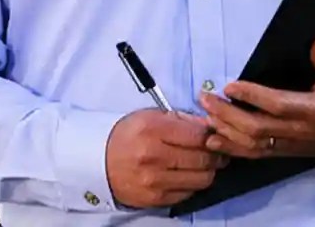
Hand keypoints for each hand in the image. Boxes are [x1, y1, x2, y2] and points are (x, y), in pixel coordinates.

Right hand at [104, 109, 228, 208]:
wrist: (98, 161)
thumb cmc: (126, 136)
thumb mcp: (150, 116)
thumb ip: (182, 119)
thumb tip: (209, 126)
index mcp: (153, 129)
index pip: (199, 135)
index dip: (213, 135)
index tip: (215, 135)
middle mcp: (154, 156)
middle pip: (204, 158)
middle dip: (216, 154)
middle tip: (217, 151)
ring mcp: (155, 180)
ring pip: (202, 179)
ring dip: (208, 171)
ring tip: (203, 163)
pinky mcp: (155, 199)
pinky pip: (188, 193)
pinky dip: (192, 184)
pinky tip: (186, 174)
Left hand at [198, 38, 314, 159]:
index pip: (279, 105)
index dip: (253, 96)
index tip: (230, 86)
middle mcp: (299, 130)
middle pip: (257, 129)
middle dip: (228, 114)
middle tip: (206, 97)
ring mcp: (291, 145)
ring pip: (253, 145)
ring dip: (225, 131)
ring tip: (205, 114)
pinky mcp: (286, 152)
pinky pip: (256, 154)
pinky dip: (233, 149)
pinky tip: (214, 140)